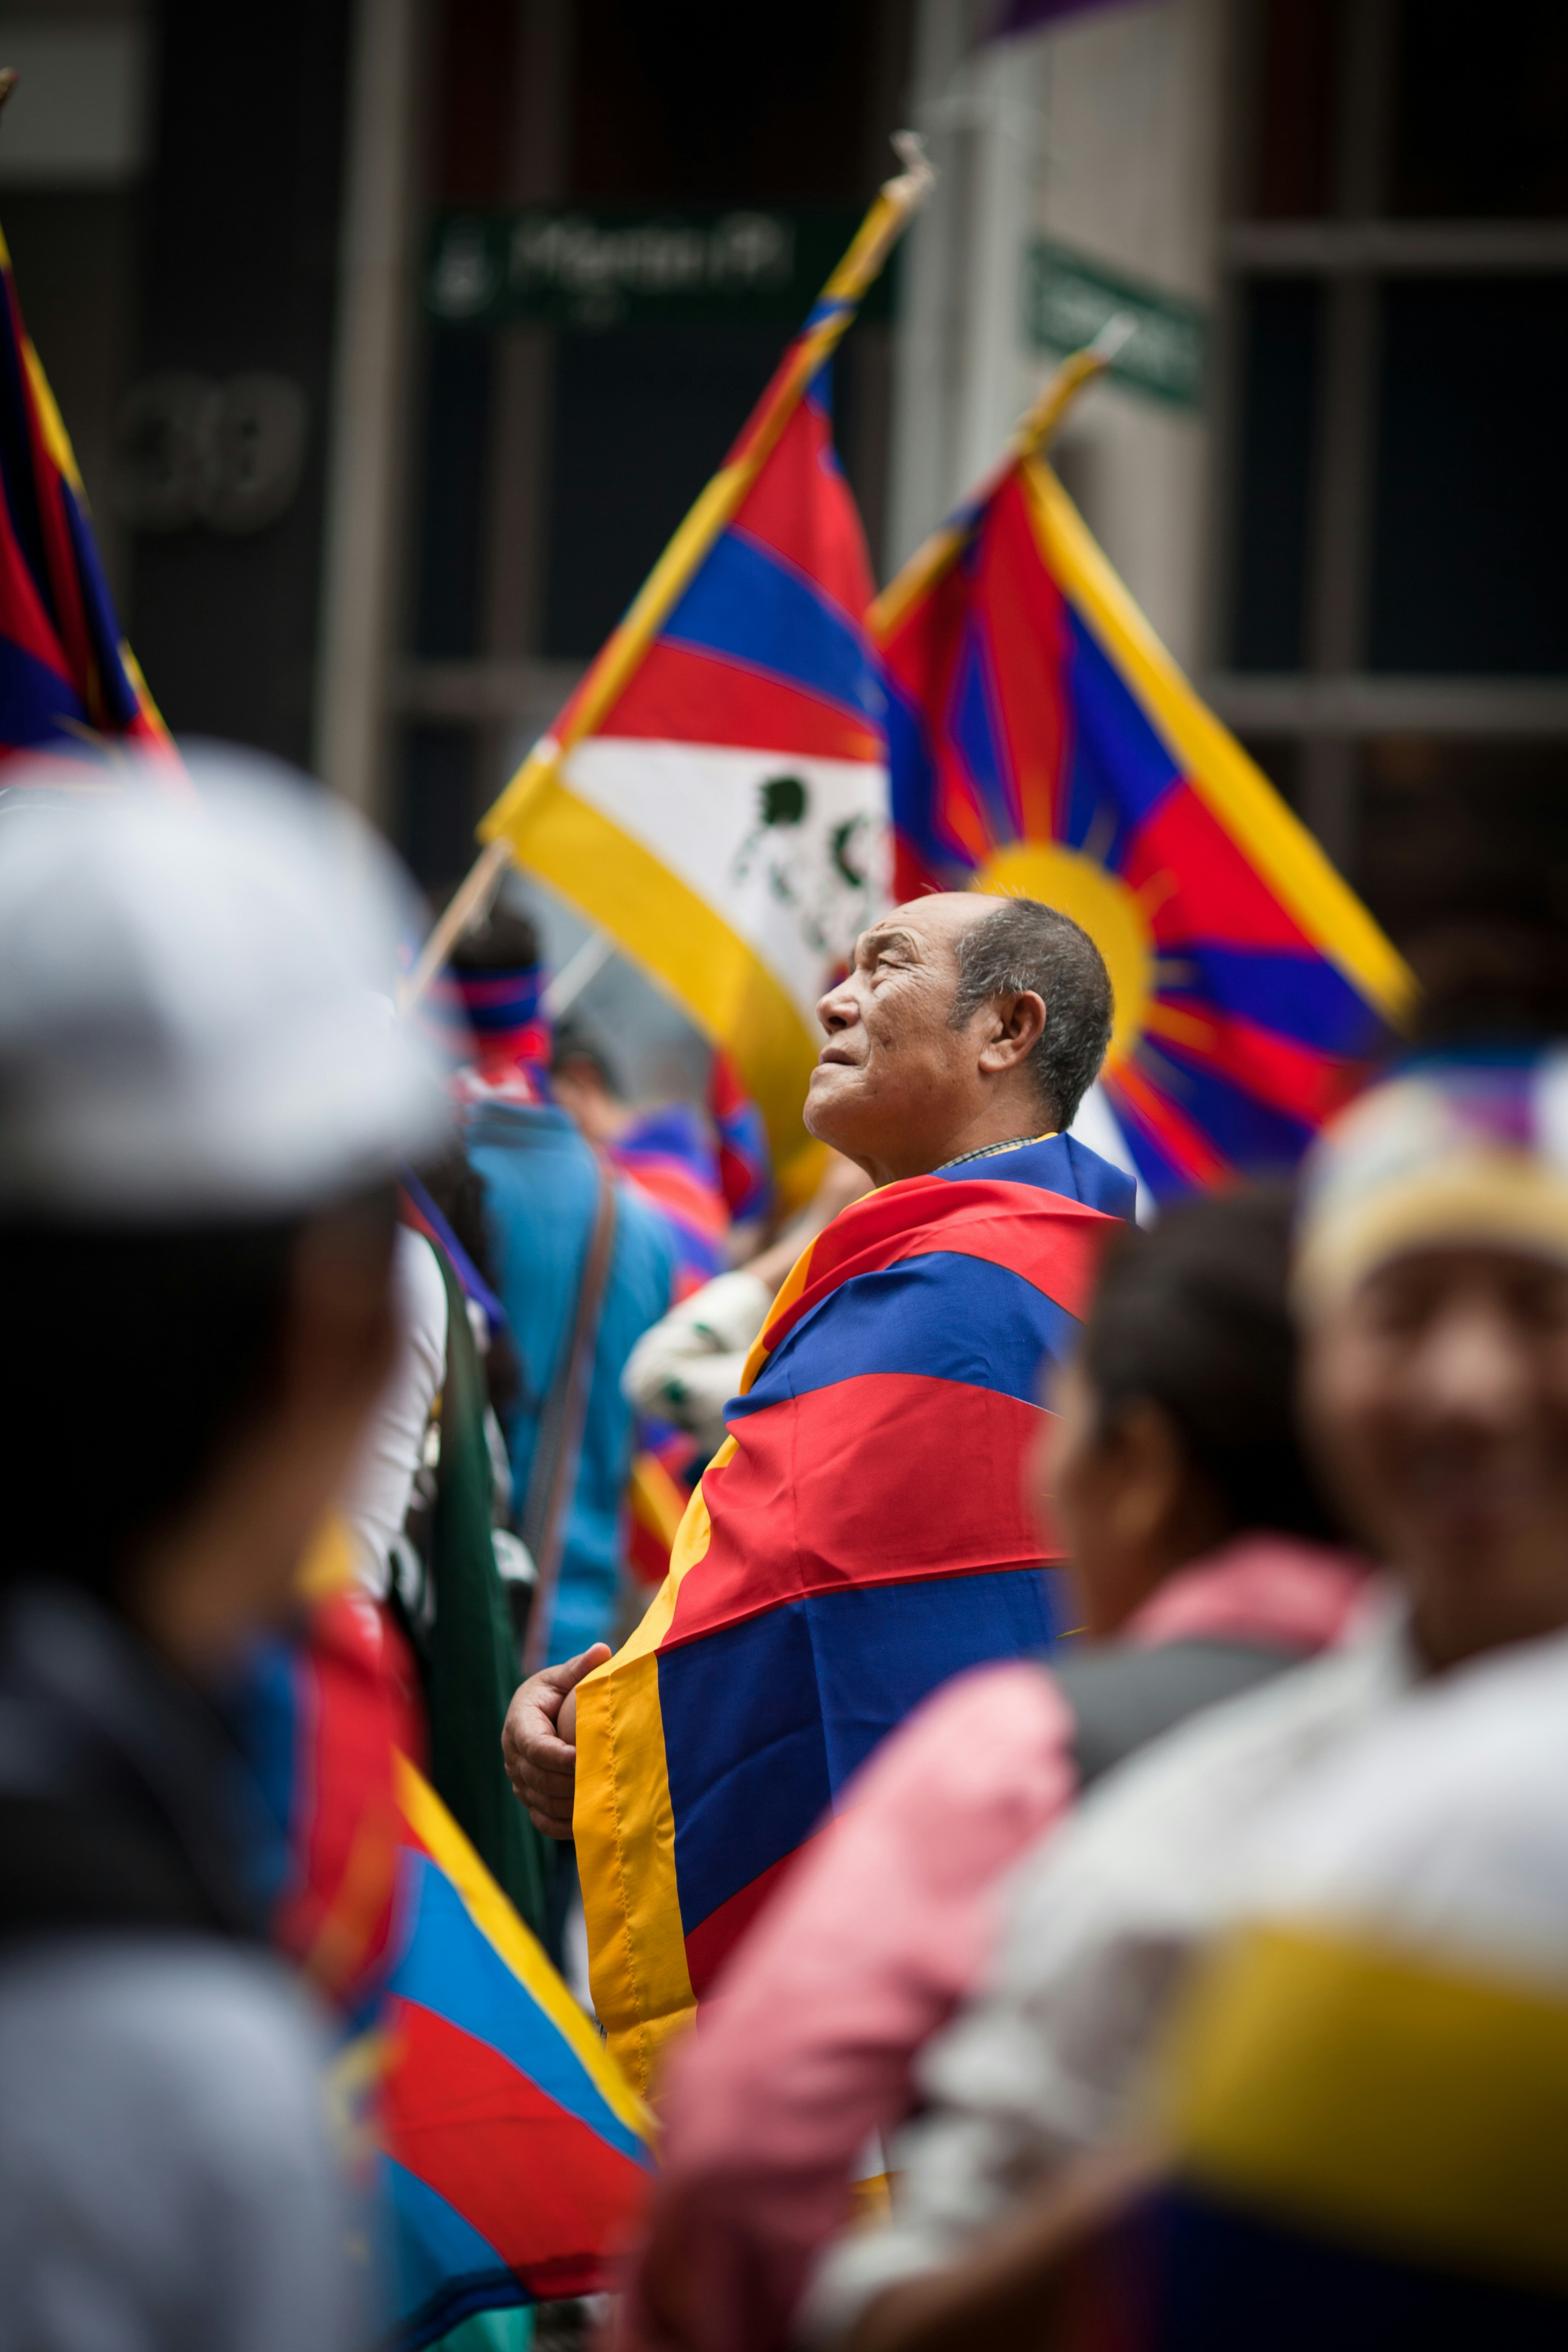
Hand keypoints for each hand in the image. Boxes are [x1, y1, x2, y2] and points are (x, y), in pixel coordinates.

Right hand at [501, 1643, 609, 1838]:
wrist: (543, 1715)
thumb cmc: (559, 1692)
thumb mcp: (565, 1677)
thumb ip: (581, 1668)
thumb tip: (603, 1651)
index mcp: (519, 1722)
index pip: (535, 1745)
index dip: (558, 1756)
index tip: (584, 1759)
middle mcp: (513, 1755)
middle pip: (538, 1778)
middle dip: (569, 1782)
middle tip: (604, 1782)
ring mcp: (518, 1780)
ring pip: (541, 1801)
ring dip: (570, 1804)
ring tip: (602, 1801)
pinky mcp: (529, 1799)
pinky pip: (543, 1820)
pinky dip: (565, 1825)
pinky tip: (591, 1821)